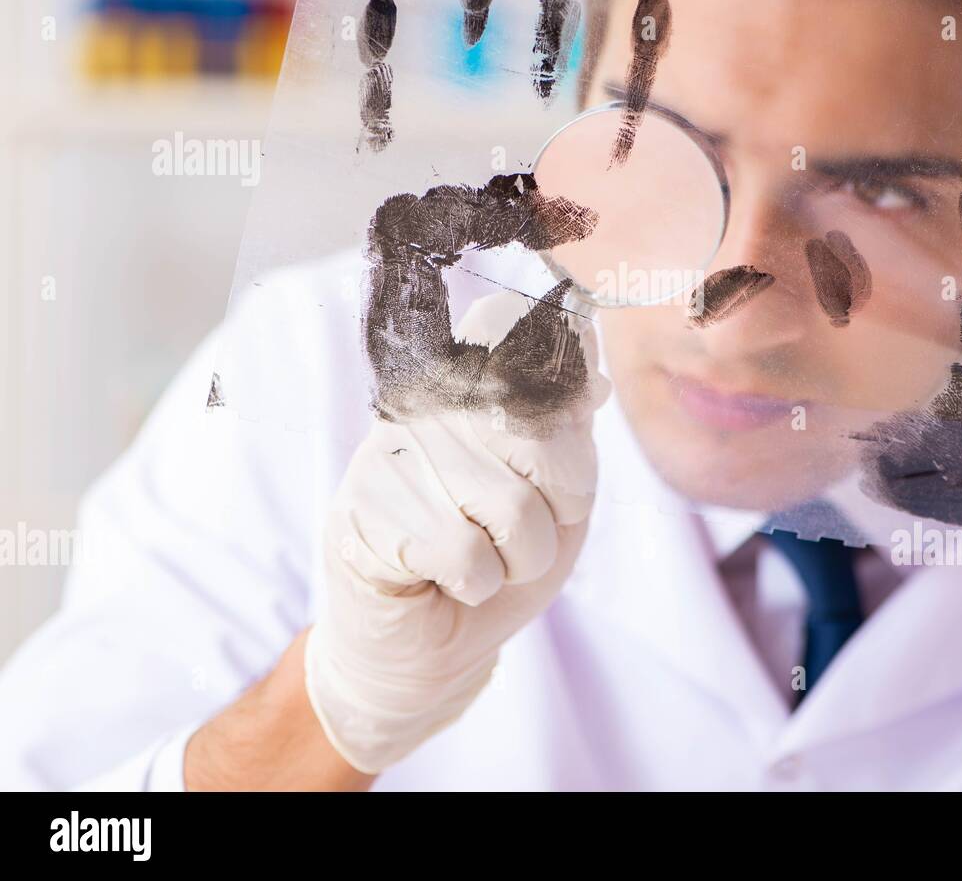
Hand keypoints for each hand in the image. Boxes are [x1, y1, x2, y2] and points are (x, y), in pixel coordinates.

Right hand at [304, 290, 608, 773]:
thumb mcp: (563, 489)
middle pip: (539, 430)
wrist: (437, 645)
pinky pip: (466, 552)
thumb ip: (575, 426)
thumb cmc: (505, 556)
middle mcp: (423, 400)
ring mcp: (387, 453)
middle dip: (558, 507)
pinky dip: (476, 583)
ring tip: (485, 558)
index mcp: (472, 376)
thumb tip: (592, 377)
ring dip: (519, 558)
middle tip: (523, 529)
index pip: (511, 323)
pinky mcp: (362, 513)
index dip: (562, 399)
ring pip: (512, 506)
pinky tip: (444, 578)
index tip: (555, 457)